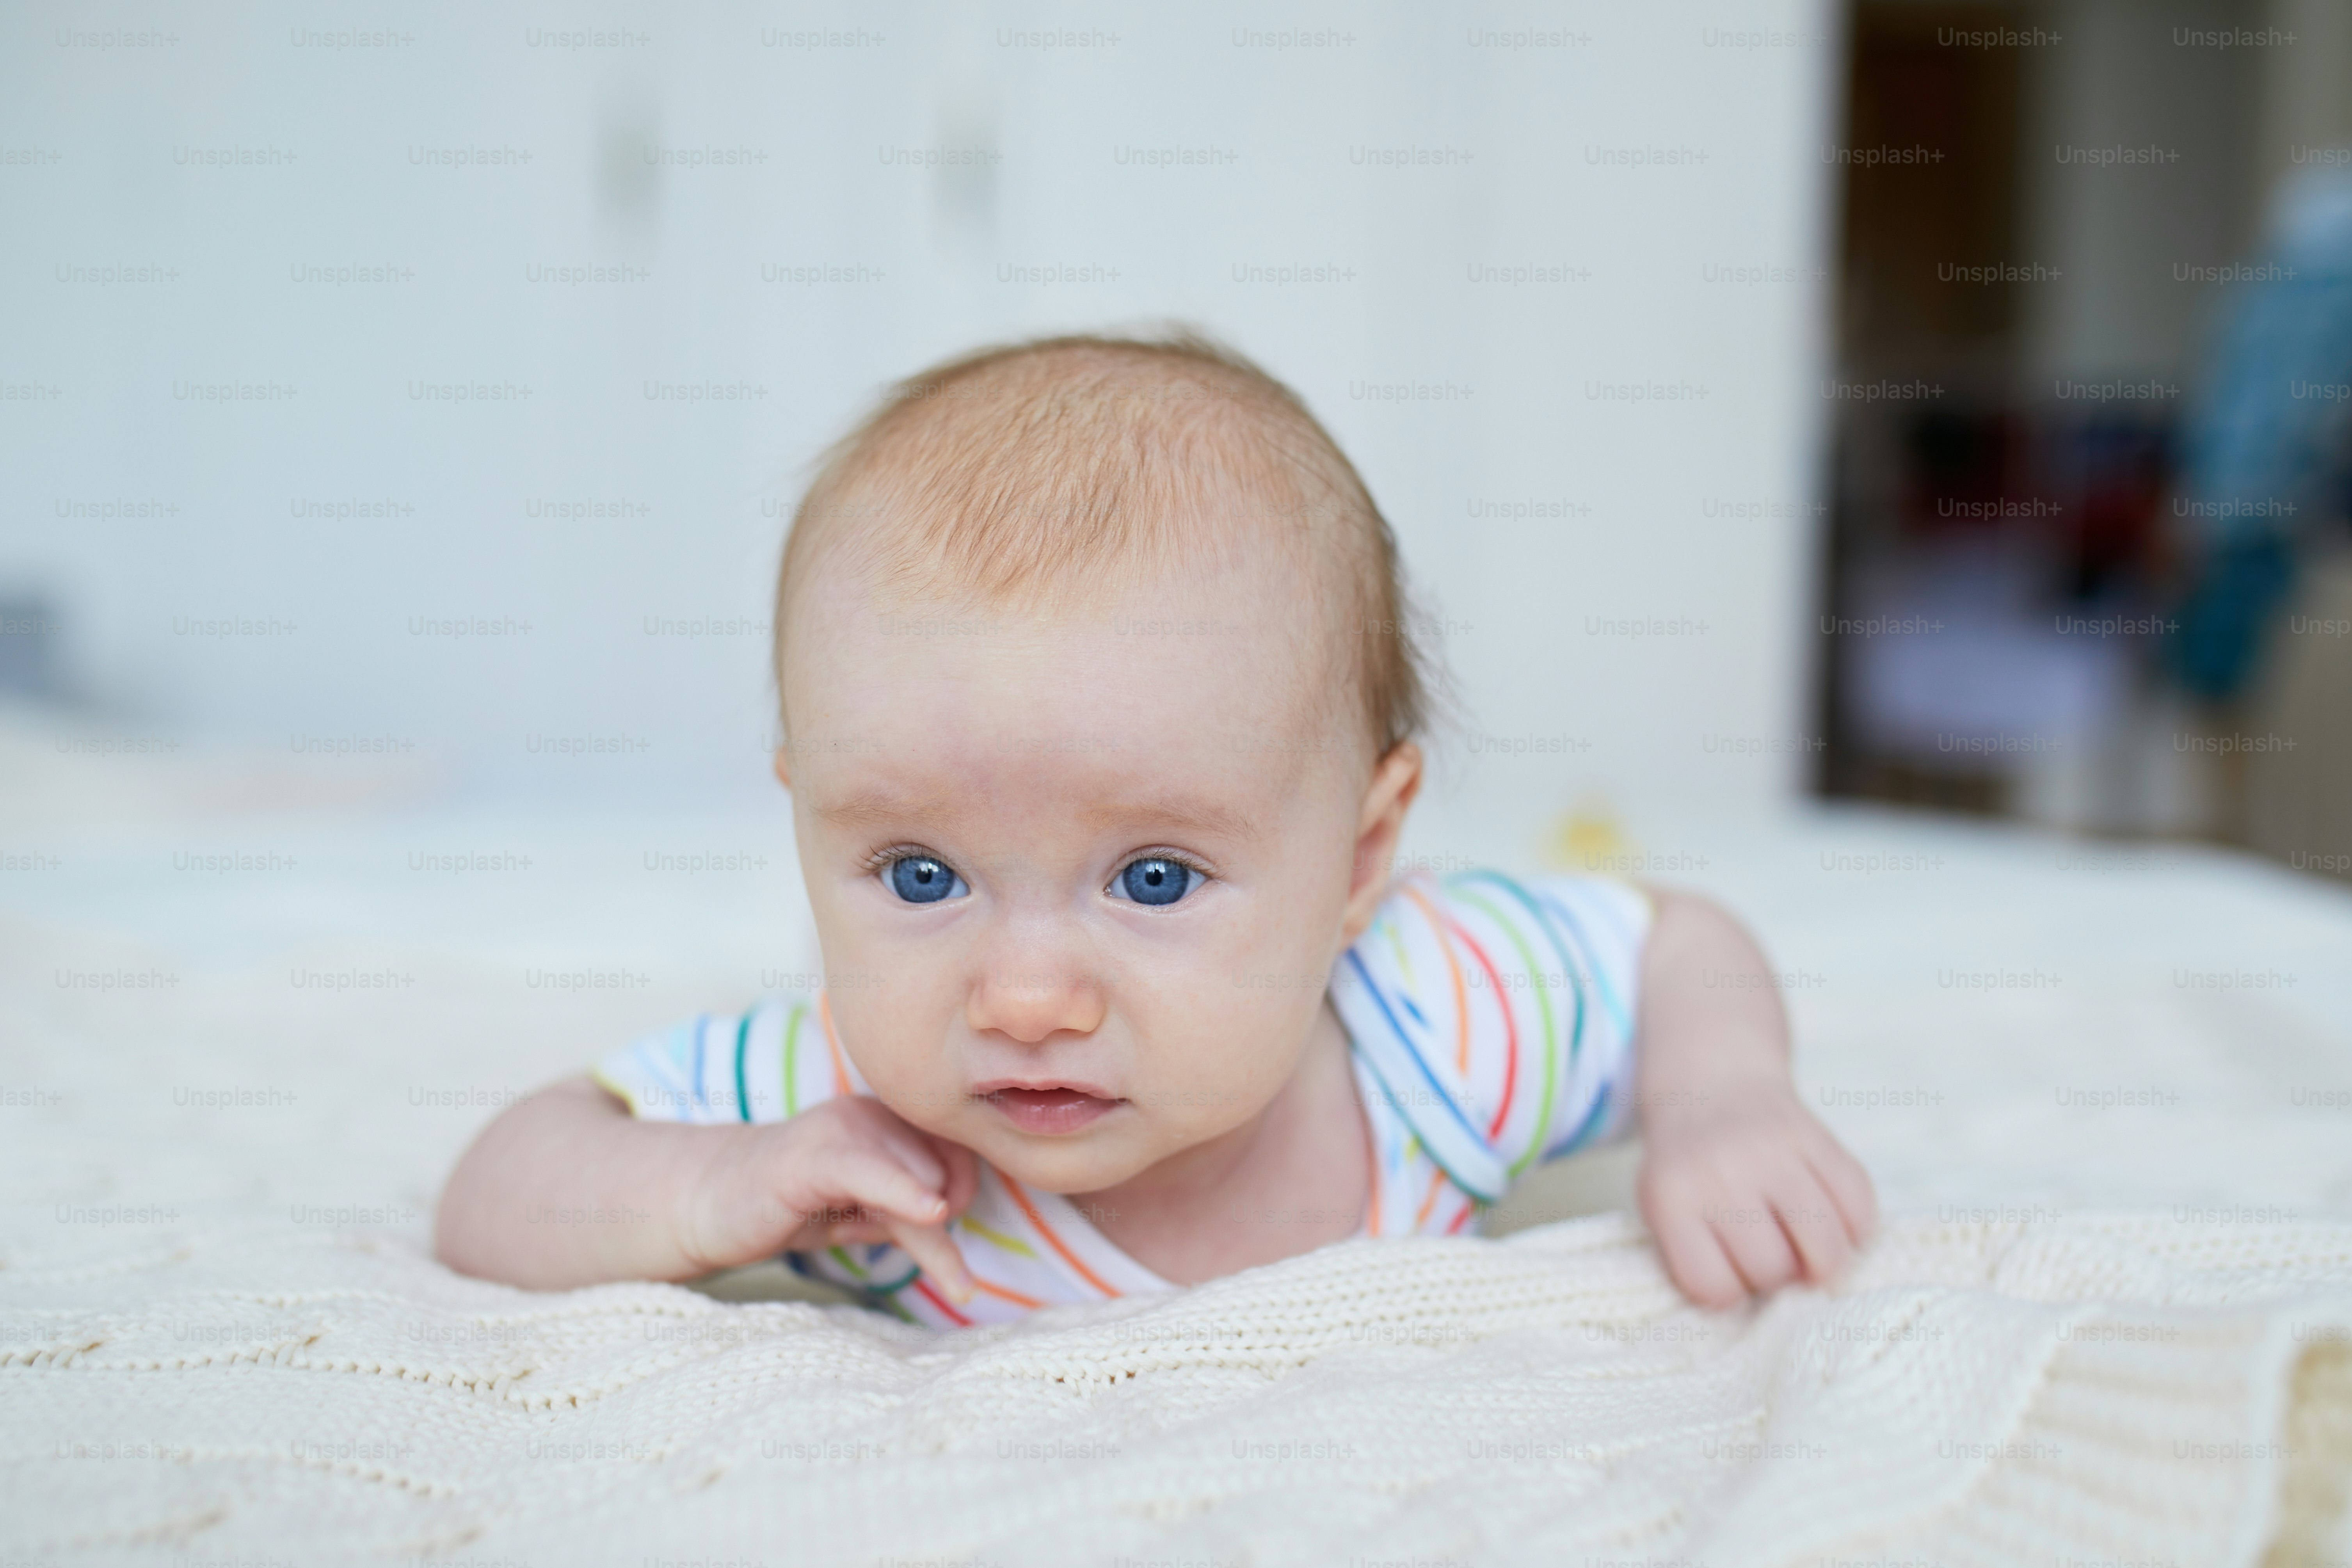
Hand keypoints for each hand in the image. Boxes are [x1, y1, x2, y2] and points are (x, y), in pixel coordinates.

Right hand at [681, 1095, 981, 1302]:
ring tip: (959, 1286)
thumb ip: (906, 1206)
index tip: (946, 1226)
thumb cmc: (790, 1206)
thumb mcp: (862, 1208)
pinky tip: (932, 1212)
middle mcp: (869, 1113)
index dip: (963, 1190)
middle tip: (922, 1261)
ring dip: (936, 1243)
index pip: (954, 1150)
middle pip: (939, 1173)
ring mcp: (839, 1130)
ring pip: (917, 1183)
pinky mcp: (811, 1157)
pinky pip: (871, 1172)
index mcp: (886, 1116)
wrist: (707, 1201)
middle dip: (938, 1227)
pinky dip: (904, 1193)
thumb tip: (955, 1213)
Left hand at [1635, 1078, 1876, 1307]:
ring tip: (1810, 1254)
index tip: (1730, 1273)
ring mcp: (1773, 1152)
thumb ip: (1695, 1259)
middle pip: (1773, 1269)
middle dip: (1776, 1276)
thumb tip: (1756, 1313)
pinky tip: (1835, 1223)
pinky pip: (1861, 1207)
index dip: (1730, 1292)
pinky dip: (1856, 1229)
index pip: (1713, 1287)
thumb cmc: (1688, 1167)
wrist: (1712, 1083)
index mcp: (1673, 1198)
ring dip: (1825, 1263)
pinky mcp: (1817, 1136)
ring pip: (1827, 1246)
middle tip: (1770, 1254)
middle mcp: (1722, 1172)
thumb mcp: (1662, 1207)